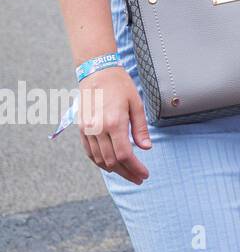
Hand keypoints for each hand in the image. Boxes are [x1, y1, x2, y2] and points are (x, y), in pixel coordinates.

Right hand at [78, 68, 150, 183]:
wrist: (96, 73)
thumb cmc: (120, 86)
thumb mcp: (136, 104)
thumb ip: (140, 128)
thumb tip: (146, 148)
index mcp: (114, 123)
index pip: (124, 154)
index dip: (135, 168)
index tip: (145, 174)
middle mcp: (98, 129)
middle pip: (111, 161)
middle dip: (127, 173)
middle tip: (139, 178)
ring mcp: (87, 130)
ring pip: (99, 159)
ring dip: (114, 170)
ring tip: (128, 174)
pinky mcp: (81, 129)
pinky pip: (89, 152)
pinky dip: (99, 162)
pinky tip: (110, 166)